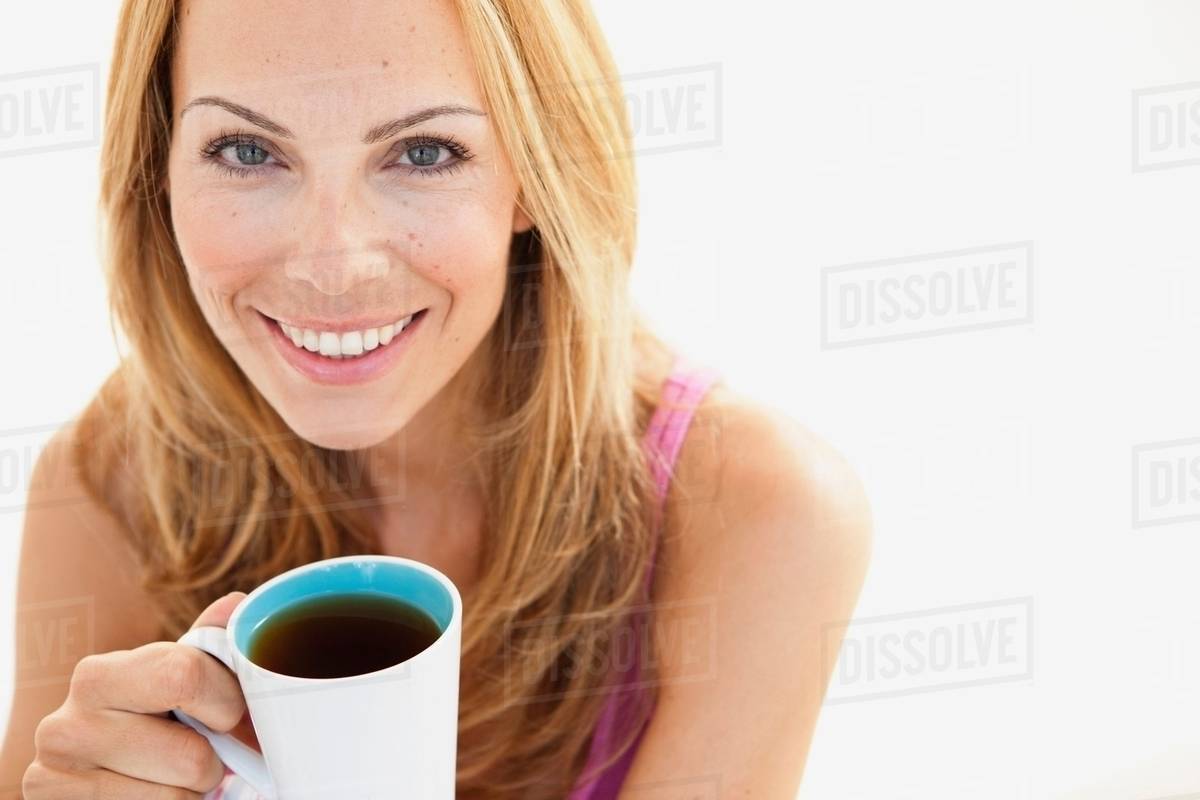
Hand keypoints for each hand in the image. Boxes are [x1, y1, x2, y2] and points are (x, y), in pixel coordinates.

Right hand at [22, 592, 252, 797]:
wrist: (92, 781)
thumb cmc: (146, 725)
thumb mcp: (170, 683)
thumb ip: (205, 649)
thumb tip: (237, 604)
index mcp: (98, 676)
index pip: (184, 676)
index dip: (227, 703)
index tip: (233, 717)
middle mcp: (65, 725)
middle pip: (190, 755)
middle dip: (212, 762)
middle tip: (202, 758)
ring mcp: (57, 778)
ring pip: (178, 797)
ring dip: (192, 794)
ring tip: (172, 780)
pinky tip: (150, 797)